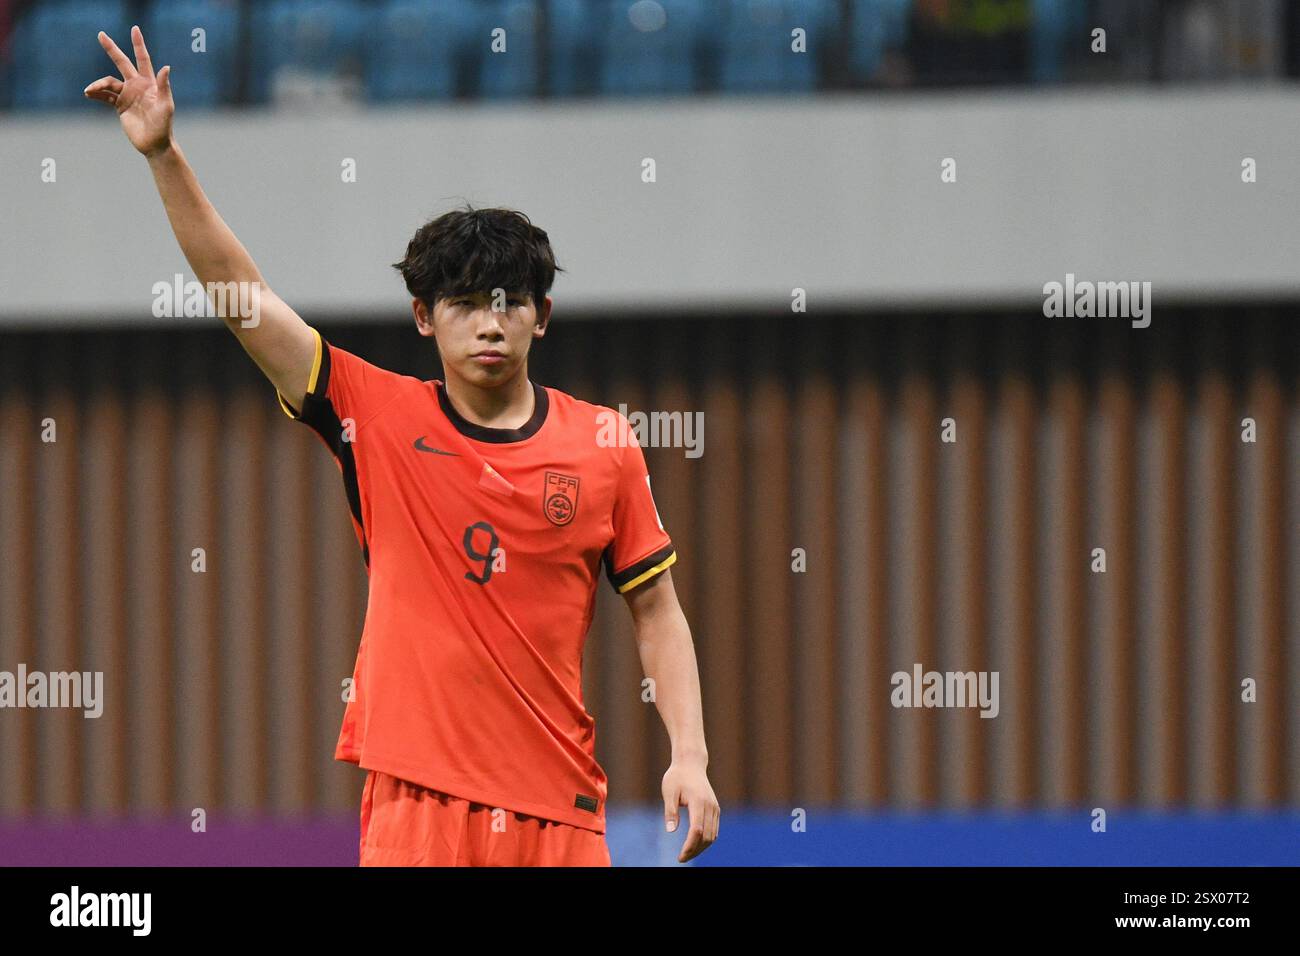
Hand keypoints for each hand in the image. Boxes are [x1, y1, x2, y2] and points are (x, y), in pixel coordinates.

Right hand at [84, 26, 173, 156]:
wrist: (154, 144)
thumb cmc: (164, 125)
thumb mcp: (166, 106)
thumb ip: (164, 86)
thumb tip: (166, 66)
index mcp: (149, 83)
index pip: (143, 59)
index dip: (138, 44)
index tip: (134, 29)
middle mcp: (137, 86)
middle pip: (122, 62)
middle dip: (112, 49)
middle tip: (100, 34)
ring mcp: (127, 95)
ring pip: (108, 82)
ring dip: (98, 85)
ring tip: (90, 90)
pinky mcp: (120, 106)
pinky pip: (105, 96)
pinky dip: (96, 94)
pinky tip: (89, 94)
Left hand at [662, 758, 718, 862]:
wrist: (691, 763)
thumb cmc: (676, 777)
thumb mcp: (668, 791)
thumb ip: (670, 811)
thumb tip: (671, 831)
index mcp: (698, 801)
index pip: (697, 830)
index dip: (689, 846)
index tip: (680, 857)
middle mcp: (710, 806)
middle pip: (706, 836)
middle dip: (695, 850)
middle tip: (681, 858)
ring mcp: (714, 807)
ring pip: (712, 835)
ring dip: (701, 848)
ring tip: (687, 854)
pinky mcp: (715, 808)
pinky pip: (714, 830)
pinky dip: (706, 840)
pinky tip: (695, 845)